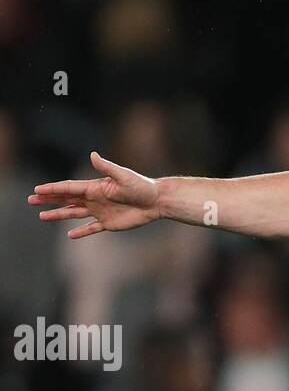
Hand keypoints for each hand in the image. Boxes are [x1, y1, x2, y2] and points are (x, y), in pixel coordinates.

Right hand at [28, 151, 160, 238]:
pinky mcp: (109, 224)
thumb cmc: (141, 186)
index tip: (38, 189)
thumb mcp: (123, 175)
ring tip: (42, 216)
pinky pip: (91, 228)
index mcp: (95, 187)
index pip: (69, 188)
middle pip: (66, 200)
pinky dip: (81, 232)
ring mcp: (100, 212)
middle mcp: (94, 199)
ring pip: (74, 213)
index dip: (53, 189)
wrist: (156, 201)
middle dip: (48, 199)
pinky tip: (70, 235)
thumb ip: (107, 168)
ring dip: (58, 214)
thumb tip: (92, 155)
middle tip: (31, 200)